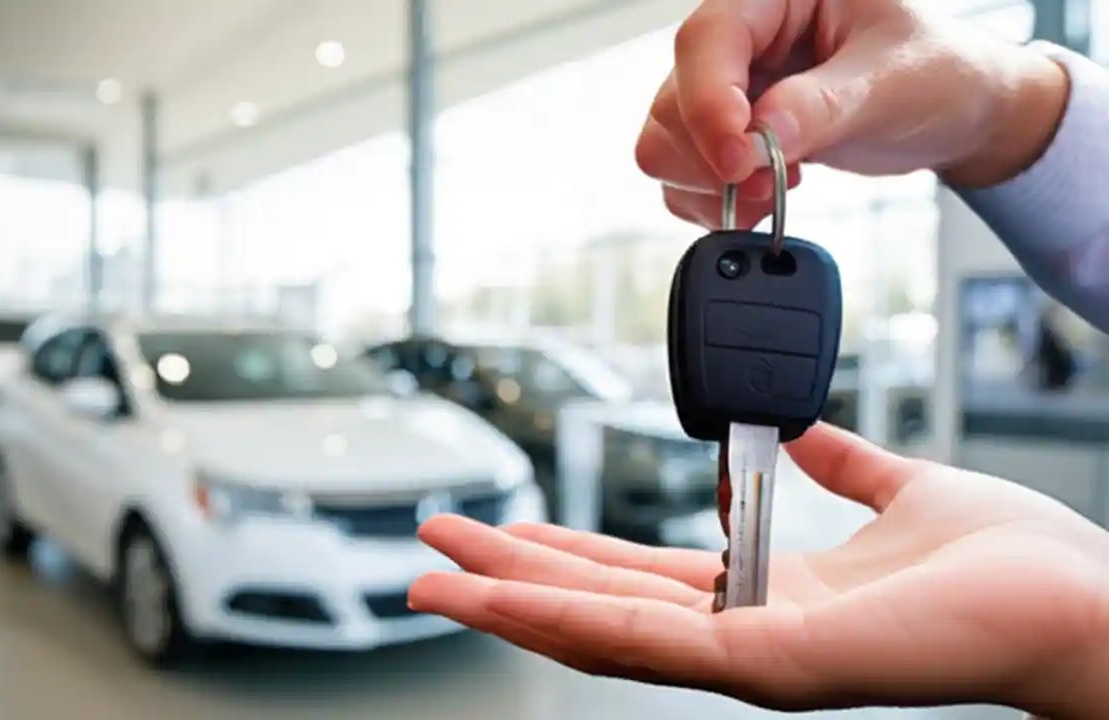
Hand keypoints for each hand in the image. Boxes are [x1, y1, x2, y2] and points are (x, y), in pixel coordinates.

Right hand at [409, 425, 1108, 718]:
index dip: (564, 556)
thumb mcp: (895, 490)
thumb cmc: (1008, 563)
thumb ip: (841, 464)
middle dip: (509, 585)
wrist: (1080, 599)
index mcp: (767, 597)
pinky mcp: (770, 664)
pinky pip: (648, 639)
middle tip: (430, 558)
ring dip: (509, 607)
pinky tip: (506, 600)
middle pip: (599, 609)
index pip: (640, 580)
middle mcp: (744, 638)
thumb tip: (805, 430)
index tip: (507, 529)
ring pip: (600, 632)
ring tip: (432, 583)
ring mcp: (751, 661)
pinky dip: (564, 620)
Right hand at [636, 0, 1069, 228]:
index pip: (707, 40)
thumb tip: (762, 136)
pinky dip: (714, 204)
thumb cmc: (937, 72)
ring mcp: (728, 90)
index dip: (710, 104)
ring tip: (776, 188)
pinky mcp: (725, 137)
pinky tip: (764, 200)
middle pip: (672, 101)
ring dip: (710, 185)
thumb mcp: (892, 82)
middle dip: (713, 157)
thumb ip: (823, 106)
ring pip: (665, 143)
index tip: (740, 159)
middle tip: (773, 182)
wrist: (959, 111)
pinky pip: (682, 178)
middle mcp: (741, 40)